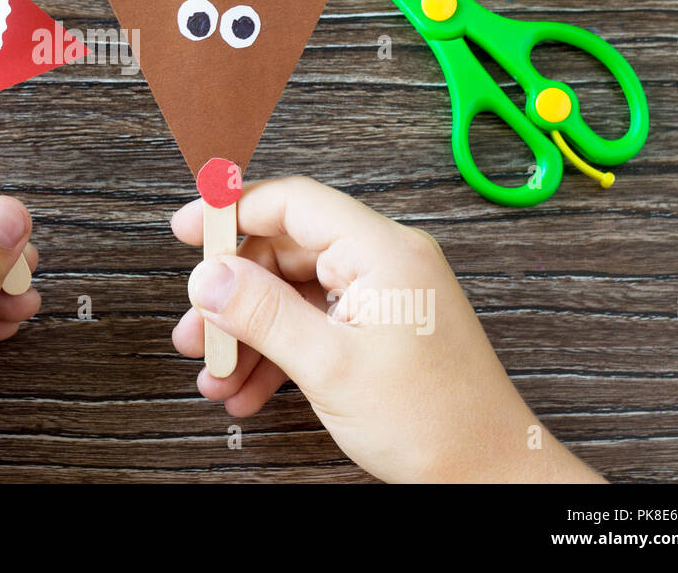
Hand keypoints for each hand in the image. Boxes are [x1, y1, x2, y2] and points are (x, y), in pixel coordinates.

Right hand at [172, 176, 601, 482]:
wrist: (488, 475)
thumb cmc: (435, 422)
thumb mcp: (330, 366)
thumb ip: (263, 314)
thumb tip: (208, 277)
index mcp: (382, 251)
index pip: (292, 203)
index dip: (232, 212)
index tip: (189, 232)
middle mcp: (384, 263)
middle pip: (285, 251)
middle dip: (233, 294)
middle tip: (196, 328)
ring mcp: (382, 296)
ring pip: (292, 294)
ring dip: (249, 333)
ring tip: (216, 372)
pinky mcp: (379, 328)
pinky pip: (313, 323)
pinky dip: (277, 353)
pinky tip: (249, 389)